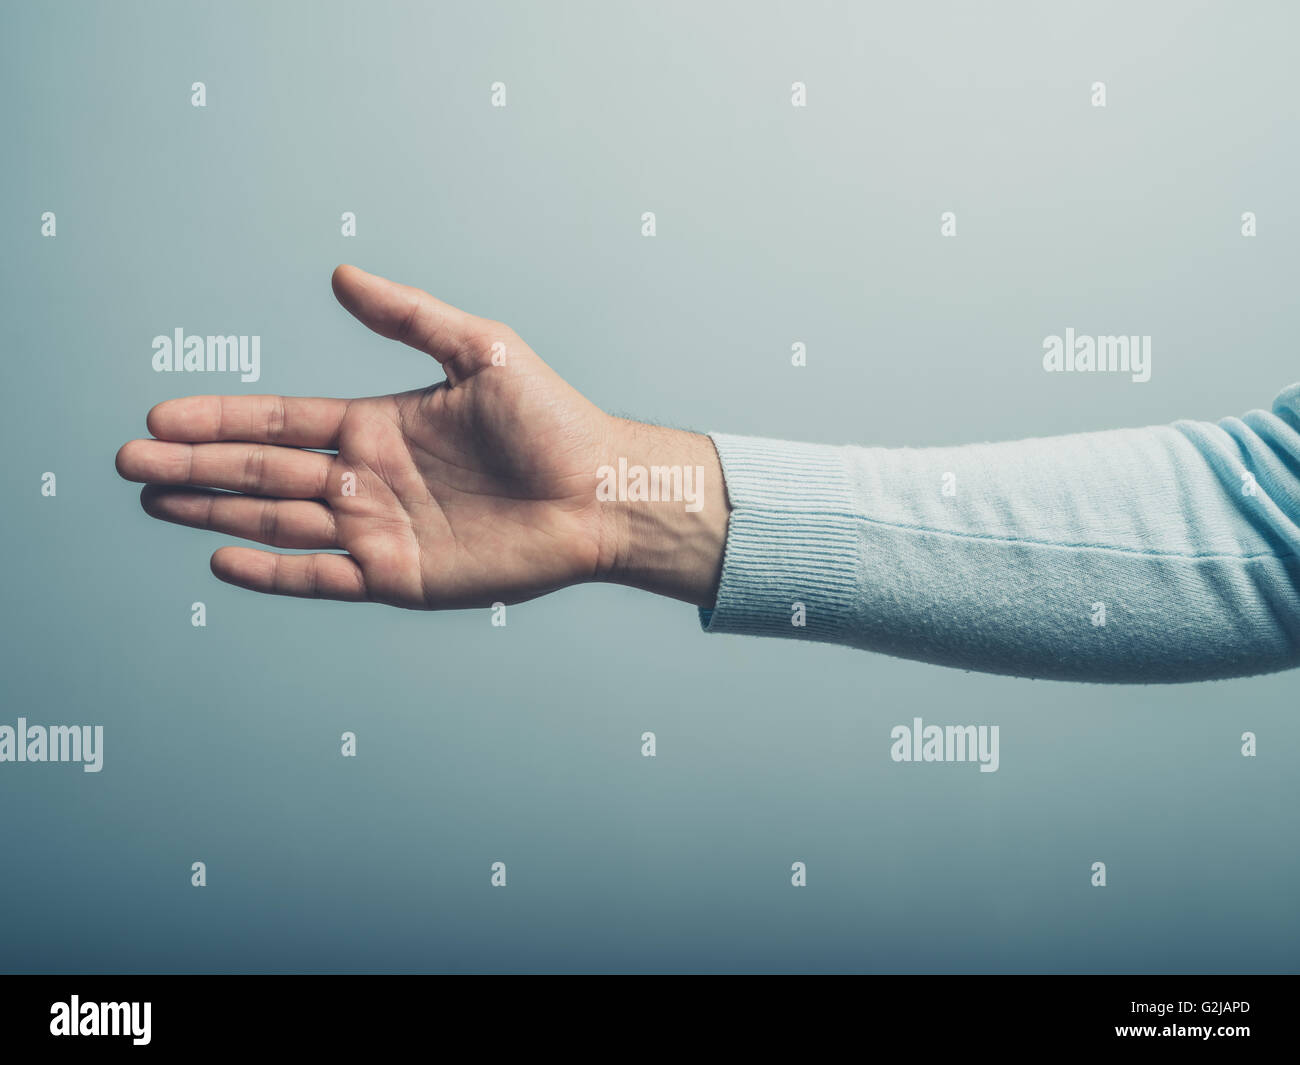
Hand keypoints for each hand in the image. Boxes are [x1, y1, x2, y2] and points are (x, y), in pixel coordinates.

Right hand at [115, 266, 727, 608]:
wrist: (603, 492)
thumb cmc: (554, 420)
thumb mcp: (480, 351)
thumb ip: (409, 317)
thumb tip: (341, 274)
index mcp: (379, 425)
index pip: (282, 420)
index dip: (223, 418)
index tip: (164, 414)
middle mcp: (369, 478)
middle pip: (265, 471)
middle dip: (198, 465)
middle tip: (130, 459)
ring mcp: (380, 529)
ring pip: (281, 520)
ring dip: (217, 510)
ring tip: (156, 499)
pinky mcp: (400, 576)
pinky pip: (323, 575)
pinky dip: (274, 569)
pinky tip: (223, 556)